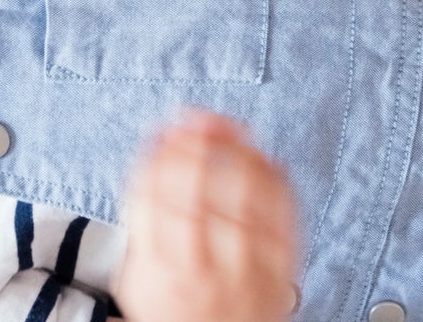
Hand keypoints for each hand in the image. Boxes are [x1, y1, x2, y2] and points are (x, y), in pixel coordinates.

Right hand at [113, 111, 299, 321]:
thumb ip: (141, 223)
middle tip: (201, 120)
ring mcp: (243, 270)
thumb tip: (148, 158)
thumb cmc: (174, 310)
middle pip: (197, 188)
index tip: (165, 129)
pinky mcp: (278, 274)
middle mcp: (199, 267)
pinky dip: (277, 182)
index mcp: (158, 266)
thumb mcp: (139, 275)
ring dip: (239, 152)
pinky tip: (270, 161)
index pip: (152, 193)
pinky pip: (283, 218)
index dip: (159, 151)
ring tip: (234, 130)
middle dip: (198, 143)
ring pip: (244, 196)